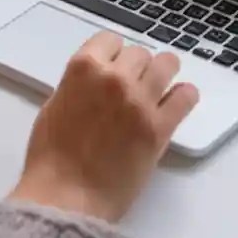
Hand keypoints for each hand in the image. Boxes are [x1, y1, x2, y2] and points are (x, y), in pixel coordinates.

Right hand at [9, 31, 199, 221]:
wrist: (66, 197)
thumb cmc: (51, 158)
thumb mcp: (54, 107)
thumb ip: (78, 85)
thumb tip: (96, 80)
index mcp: (83, 68)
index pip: (110, 39)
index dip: (113, 53)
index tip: (114, 65)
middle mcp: (115, 78)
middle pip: (139, 53)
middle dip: (136, 68)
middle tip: (132, 86)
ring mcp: (140, 101)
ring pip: (167, 64)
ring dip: (163, 74)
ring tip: (159, 88)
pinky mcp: (160, 127)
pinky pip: (186, 96)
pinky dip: (184, 96)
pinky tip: (179, 101)